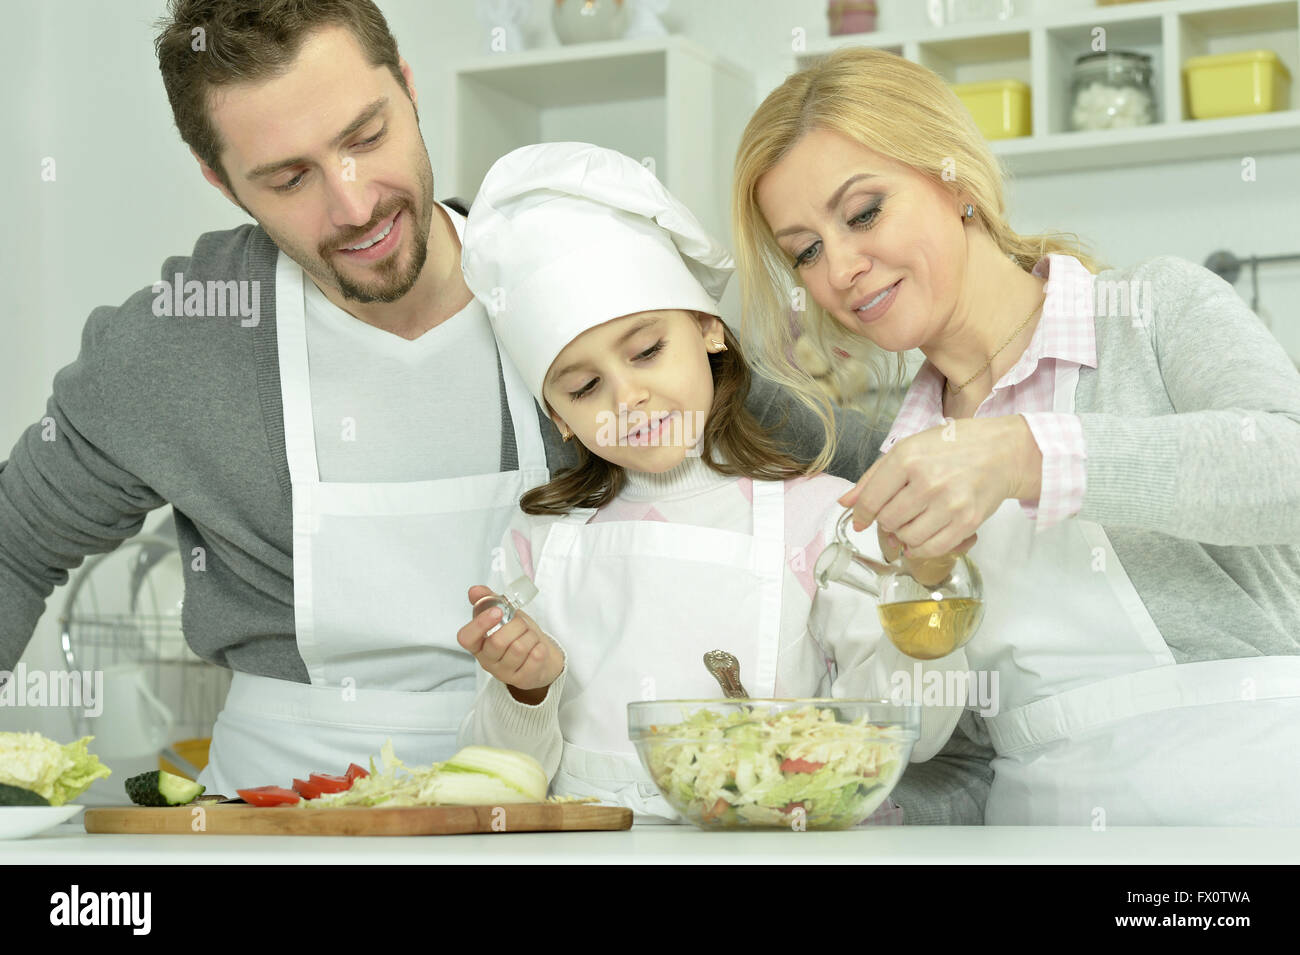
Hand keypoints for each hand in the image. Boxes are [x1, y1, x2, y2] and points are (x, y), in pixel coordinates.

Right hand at [457, 585, 564, 703]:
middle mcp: (487, 661)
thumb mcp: (504, 615)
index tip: (497, 611)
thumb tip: (475, 590)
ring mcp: (504, 673)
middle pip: (497, 642)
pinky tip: (537, 648)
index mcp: (478, 644)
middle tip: (522, 624)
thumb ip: (489, 601)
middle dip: (516, 626)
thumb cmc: (518, 635)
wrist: (540, 655)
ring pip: (519, 648)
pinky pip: (535, 657)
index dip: (479, 624)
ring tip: (530, 636)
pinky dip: (540, 647)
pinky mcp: (523, 680)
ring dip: (530, 635)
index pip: (466, 638)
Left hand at [839, 415, 1041, 558]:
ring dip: (903, 535)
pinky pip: (932, 548)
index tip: (860, 520)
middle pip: (888, 521)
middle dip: (886, 521)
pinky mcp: (967, 521)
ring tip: (912, 521)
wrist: (1002, 451)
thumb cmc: (953, 446)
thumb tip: (846, 503)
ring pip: (907, 537)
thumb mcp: (909, 448)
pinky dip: (920, 549)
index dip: (861, 515)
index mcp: (908, 458)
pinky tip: (921, 539)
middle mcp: (928, 481)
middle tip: (897, 513)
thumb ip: (874, 477)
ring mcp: (949, 503)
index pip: (872, 500)